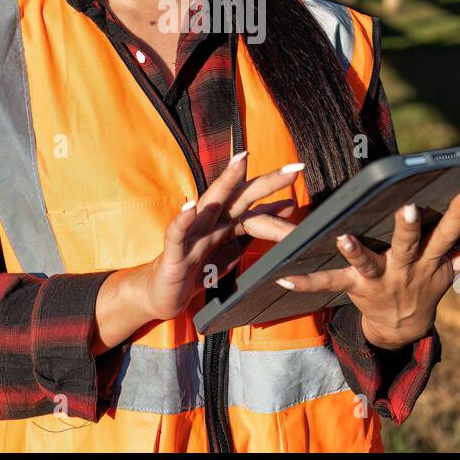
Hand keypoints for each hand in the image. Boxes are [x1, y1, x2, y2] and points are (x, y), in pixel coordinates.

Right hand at [139, 151, 302, 321]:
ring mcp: (191, 235)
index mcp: (224, 222)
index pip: (252, 201)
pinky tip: (190, 206)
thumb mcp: (231, 248)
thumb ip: (254, 229)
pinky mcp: (173, 253)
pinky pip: (177, 234)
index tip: (297, 170)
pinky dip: (182, 220)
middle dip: (265, 182)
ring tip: (240, 164)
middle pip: (239, 196)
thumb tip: (286, 208)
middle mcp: (209, 222)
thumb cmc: (196, 269)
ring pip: (210, 205)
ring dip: (224, 184)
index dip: (273, 188)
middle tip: (293, 168)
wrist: (161, 295)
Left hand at [275, 187, 459, 348]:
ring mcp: (379, 281)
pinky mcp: (352, 289)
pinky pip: (326, 285)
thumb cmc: (428, 282)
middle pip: (410, 245)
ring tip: (341, 236)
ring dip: (355, 250)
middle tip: (410, 208)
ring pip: (367, 263)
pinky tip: (282, 273)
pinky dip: (304, 281)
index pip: (452, 233)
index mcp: (432, 260)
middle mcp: (406, 269)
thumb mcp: (457, 265)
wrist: (402, 329)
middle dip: (410, 228)